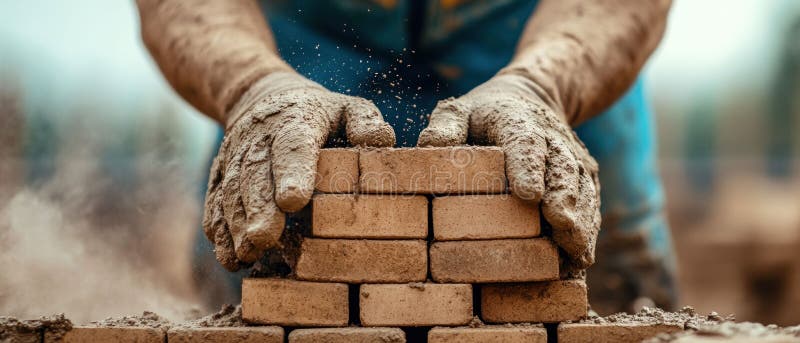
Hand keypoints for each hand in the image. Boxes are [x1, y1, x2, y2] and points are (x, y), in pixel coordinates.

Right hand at [204, 72, 394, 270]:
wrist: (262, 97)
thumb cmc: (319, 113)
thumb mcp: (347, 107)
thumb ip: (365, 121)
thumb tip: (381, 139)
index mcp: (296, 121)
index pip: (293, 145)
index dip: (292, 172)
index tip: (293, 201)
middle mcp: (259, 138)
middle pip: (256, 173)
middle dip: (259, 208)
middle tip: (263, 239)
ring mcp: (236, 156)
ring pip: (232, 190)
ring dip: (237, 224)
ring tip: (247, 254)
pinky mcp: (221, 173)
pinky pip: (216, 201)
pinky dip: (220, 230)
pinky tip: (230, 256)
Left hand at [418, 73, 600, 267]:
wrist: (531, 100)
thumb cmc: (482, 115)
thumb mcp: (459, 112)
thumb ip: (446, 126)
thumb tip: (429, 145)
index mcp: (517, 121)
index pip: (525, 142)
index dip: (528, 167)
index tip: (529, 195)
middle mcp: (552, 139)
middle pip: (562, 168)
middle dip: (563, 199)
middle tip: (561, 227)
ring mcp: (572, 158)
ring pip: (582, 187)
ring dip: (582, 219)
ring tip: (576, 250)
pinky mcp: (583, 176)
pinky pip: (591, 202)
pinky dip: (589, 229)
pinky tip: (581, 257)